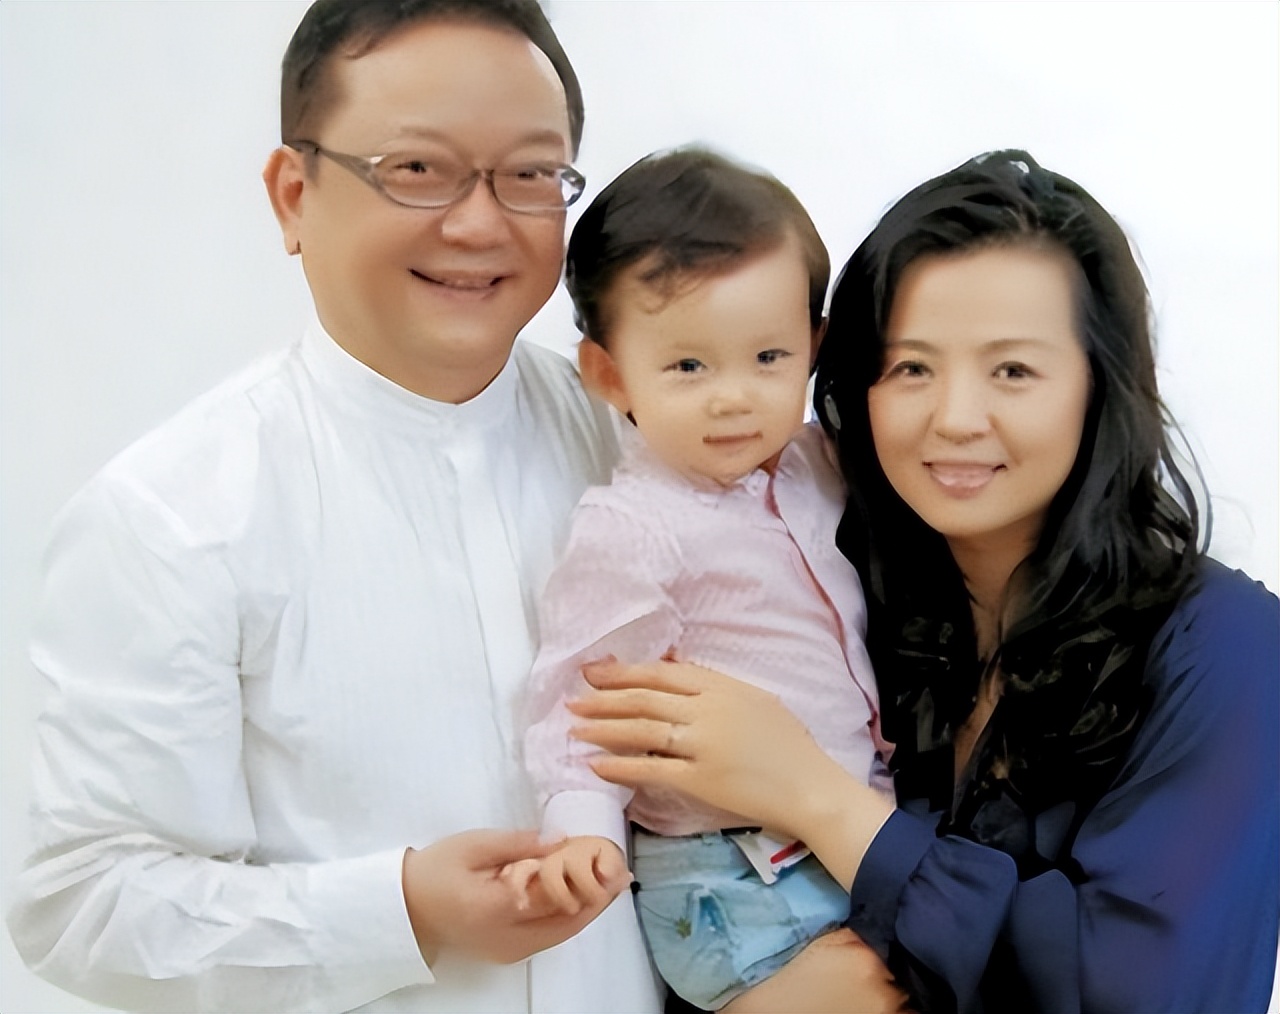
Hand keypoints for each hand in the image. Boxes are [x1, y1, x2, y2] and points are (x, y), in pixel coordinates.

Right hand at [401, 828, 629, 965]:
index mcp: (496, 908)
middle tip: (624, 874)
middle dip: (599, 899)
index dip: (588, 880)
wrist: (405, 908)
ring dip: (589, 910)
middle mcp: (507, 938)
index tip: (612, 861)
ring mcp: (508, 951)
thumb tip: (562, 840)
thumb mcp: (474, 844)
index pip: (555, 896)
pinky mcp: (508, 953)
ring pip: (562, 933)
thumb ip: (518, 843)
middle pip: (567, 922)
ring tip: (612, 884)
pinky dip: (571, 917)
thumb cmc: (435, 869)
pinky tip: (584, 898)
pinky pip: (549, 937)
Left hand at [569, 657, 893, 888]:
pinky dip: (621, 766)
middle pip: (645, 697)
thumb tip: (674, 659)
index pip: (662, 673)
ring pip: (642, 730)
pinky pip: (651, 769)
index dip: (625, 672)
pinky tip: (597, 765)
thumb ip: (712, 682)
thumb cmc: (788, 744)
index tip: (596, 672)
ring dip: (604, 728)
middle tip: (573, 698)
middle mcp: (708, 709)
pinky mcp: (701, 779)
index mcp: (721, 686)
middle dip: (604, 698)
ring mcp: (703, 744)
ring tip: (576, 728)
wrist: (812, 786)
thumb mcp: (753, 698)